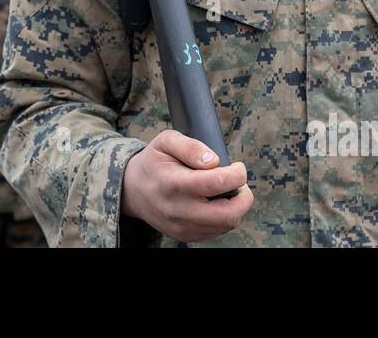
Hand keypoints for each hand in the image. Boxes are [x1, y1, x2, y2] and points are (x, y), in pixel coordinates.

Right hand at [120, 129, 252, 242]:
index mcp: (174, 183)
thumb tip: (214, 161)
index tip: (237, 167)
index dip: (237, 174)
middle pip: (228, 214)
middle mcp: (178, 210)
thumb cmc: (154, 162)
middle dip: (244, 197)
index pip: (216, 183)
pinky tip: (215, 202)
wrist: (133, 190)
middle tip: (239, 183)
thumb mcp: (166, 142)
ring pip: (226, 224)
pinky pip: (217, 231)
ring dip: (236, 207)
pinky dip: (224, 217)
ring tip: (227, 190)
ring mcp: (182, 227)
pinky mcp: (185, 236)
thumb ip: (190, 146)